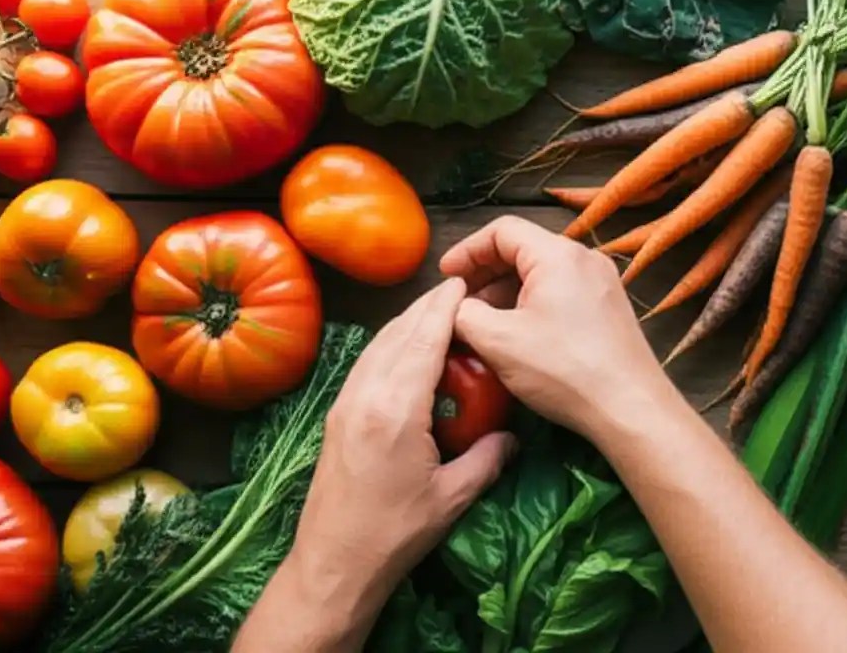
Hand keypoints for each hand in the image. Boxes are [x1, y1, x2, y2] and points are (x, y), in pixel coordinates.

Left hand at [284, 277, 516, 615]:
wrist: (333, 563)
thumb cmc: (394, 534)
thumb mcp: (452, 498)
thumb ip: (486, 460)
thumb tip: (513, 436)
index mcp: (397, 409)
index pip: (424, 340)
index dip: (445, 308)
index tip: (464, 283)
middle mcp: (366, 395)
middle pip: (399, 333)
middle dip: (428, 307)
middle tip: (457, 288)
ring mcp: (345, 403)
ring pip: (378, 345)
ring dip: (407, 322)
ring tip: (435, 310)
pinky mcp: (336, 415)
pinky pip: (367, 364)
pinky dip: (390, 345)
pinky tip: (405, 348)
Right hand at [439, 216, 681, 441]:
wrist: (630, 408)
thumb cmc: (566, 372)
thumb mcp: (499, 342)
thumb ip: (464, 316)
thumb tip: (454, 309)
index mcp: (558, 255)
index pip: (502, 230)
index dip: (467, 250)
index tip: (446, 275)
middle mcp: (584, 259)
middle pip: (523, 249)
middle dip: (484, 273)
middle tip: (459, 300)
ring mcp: (601, 283)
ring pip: (541, 273)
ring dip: (506, 291)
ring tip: (481, 321)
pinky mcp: (608, 308)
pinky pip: (560, 292)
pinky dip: (530, 304)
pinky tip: (515, 333)